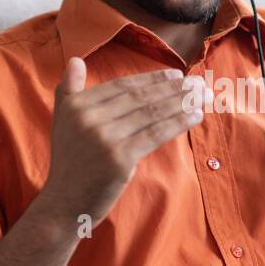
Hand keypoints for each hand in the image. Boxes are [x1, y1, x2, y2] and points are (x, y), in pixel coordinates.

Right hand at [42, 58, 211, 227]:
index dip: (152, 79)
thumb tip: (75, 60)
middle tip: (198, 83)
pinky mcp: (120, 158)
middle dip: (173, 89)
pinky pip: (155, 134)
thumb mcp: (61, 121)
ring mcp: (105, 137)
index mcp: (77, 105)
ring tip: (203, 96)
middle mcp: (89, 117)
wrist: (64, 204)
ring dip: (182, 102)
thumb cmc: (69, 164)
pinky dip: (178, 123)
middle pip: (140, 97)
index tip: (175, 75)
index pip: (122, 86)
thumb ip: (68, 90)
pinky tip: (195, 116)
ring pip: (151, 113)